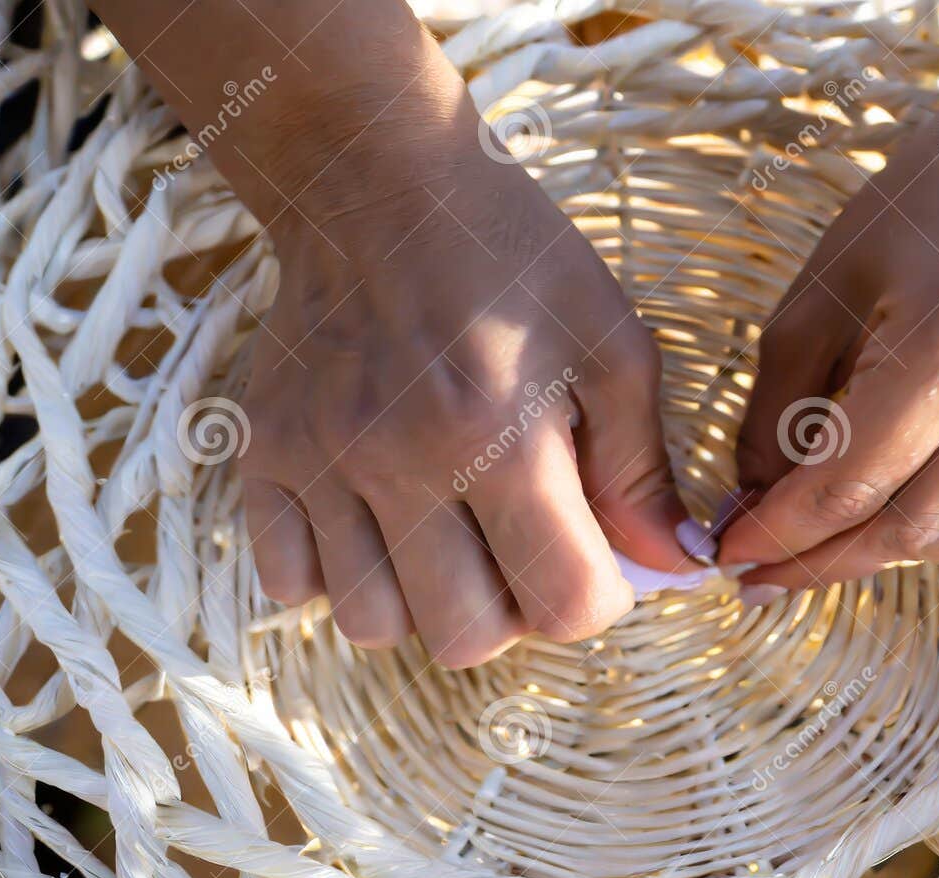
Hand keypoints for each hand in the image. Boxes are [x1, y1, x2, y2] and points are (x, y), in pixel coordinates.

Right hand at [238, 123, 688, 664]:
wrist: (375, 178)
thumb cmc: (513, 257)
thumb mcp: (612, 344)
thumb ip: (642, 469)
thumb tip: (674, 566)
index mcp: (499, 434)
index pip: (562, 604)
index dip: (596, 601)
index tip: (594, 560)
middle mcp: (400, 460)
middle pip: (464, 639)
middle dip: (511, 611)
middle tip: (518, 548)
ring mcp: (321, 463)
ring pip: (372, 624)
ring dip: (423, 601)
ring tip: (446, 537)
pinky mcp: (264, 454)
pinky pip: (287, 581)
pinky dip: (336, 574)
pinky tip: (374, 520)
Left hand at [719, 88, 938, 590]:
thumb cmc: (922, 204)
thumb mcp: (824, 284)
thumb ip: (779, 404)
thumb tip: (754, 504)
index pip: (857, 475)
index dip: (784, 530)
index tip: (731, 554)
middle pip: (927, 519)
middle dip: (833, 558)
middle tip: (772, 570)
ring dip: (924, 554)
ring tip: (864, 539)